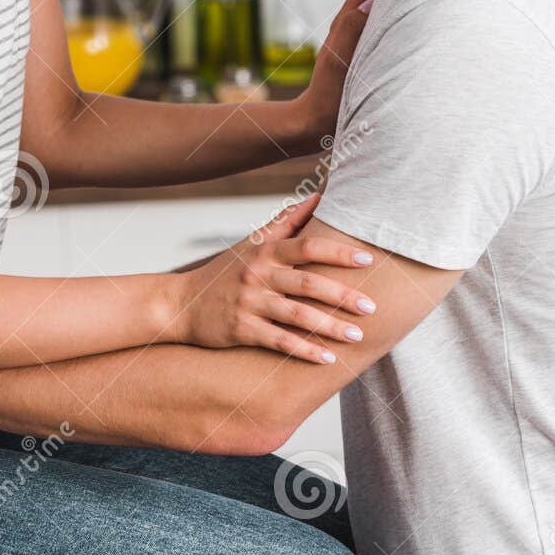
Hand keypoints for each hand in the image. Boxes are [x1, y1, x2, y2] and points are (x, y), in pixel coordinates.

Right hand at [171, 193, 375, 363]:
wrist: (182, 304)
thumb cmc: (225, 271)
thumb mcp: (252, 243)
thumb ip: (286, 222)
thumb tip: (319, 196)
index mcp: (265, 252)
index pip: (307, 247)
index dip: (339, 251)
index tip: (369, 258)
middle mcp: (258, 275)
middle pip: (307, 283)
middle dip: (342, 296)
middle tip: (372, 306)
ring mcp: (249, 303)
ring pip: (297, 316)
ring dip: (330, 327)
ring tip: (358, 336)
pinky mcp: (242, 329)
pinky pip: (279, 341)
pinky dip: (305, 350)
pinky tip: (329, 358)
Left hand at [298, 0, 381, 144]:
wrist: (312, 124)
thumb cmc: (327, 95)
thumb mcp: (339, 62)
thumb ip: (351, 30)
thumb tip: (370, 2)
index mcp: (346, 21)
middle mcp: (350, 24)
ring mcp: (355, 37)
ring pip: (378, 3)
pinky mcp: (360, 52)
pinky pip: (381, 23)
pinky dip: (395, 11)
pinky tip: (410, 18)